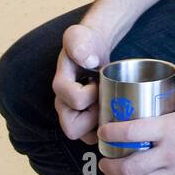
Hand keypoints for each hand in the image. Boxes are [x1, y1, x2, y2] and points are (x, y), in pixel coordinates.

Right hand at [53, 22, 110, 144]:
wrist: (92, 48)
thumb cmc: (85, 43)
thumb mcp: (78, 36)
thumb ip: (78, 44)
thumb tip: (88, 60)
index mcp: (61, 86)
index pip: (75, 100)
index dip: (90, 94)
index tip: (97, 81)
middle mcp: (63, 104)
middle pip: (72, 129)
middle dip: (93, 118)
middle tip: (105, 100)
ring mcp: (73, 115)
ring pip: (84, 137)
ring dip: (100, 126)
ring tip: (109, 106)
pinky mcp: (85, 120)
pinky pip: (93, 137)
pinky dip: (105, 131)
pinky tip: (114, 113)